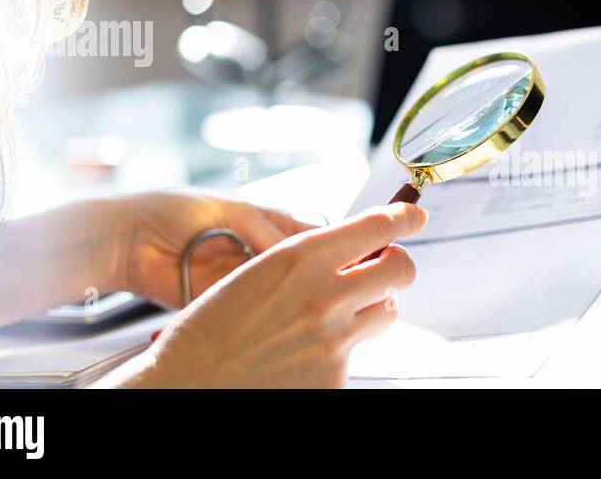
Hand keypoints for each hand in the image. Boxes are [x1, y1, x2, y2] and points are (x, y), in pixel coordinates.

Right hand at [98, 202, 427, 387]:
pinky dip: (338, 353)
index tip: (413, 217)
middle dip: (396, 267)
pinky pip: (356, 355)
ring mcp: (334, 340)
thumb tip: (353, 255)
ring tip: (335, 317)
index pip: (375, 226)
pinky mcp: (335, 377)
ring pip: (387, 313)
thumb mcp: (257, 274)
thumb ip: (308, 262)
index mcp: (300, 259)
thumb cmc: (211, 329)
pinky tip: (303, 357)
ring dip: (371, 309)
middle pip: (400, 269)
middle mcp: (325, 295)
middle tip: (382, 272)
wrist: (187, 382)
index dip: (402, 218)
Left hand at [114, 190, 316, 307]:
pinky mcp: (227, 303)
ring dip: (288, 300)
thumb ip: (268, 232)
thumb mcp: (233, 211)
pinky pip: (252, 312)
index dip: (334, 248)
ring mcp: (246, 279)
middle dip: (315, 280)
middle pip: (304, 271)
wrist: (129, 238)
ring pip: (283, 295)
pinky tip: (263, 311)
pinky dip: (259, 314)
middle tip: (323, 285)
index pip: (316, 237)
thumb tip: (303, 253)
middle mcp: (262, 253)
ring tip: (292, 299)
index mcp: (270, 223)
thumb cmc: (174, 210)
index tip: (346, 260)